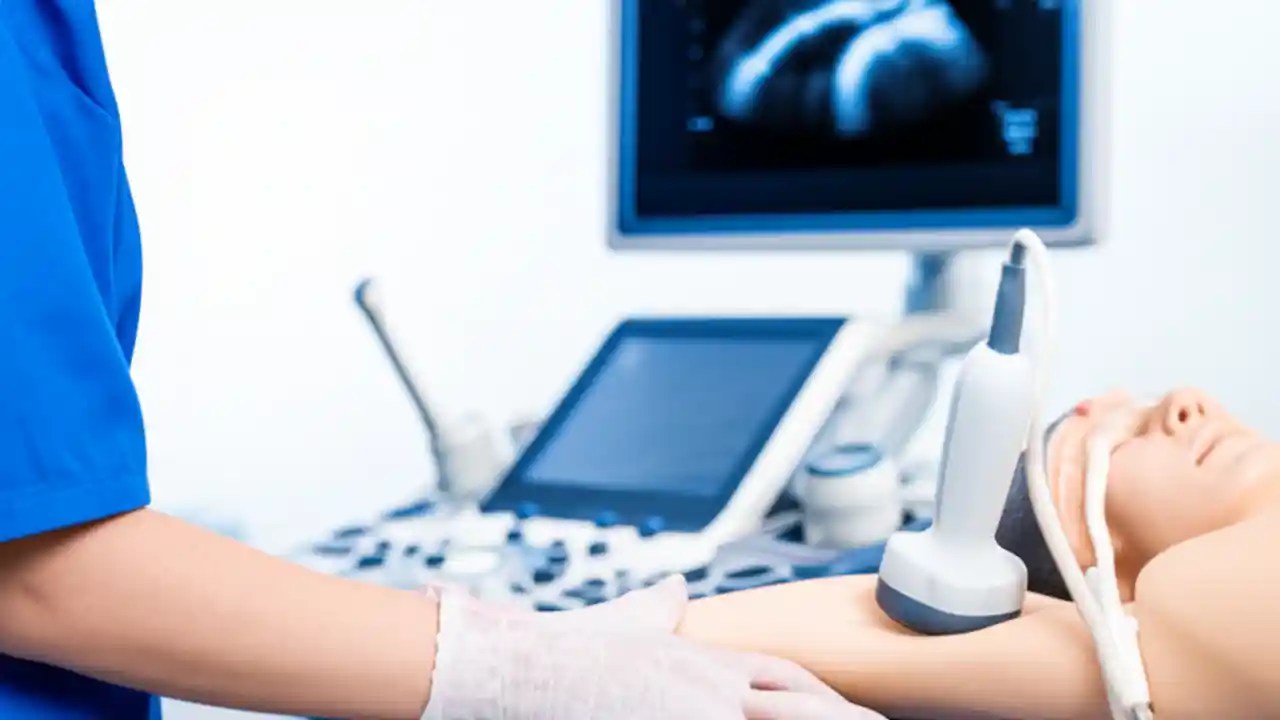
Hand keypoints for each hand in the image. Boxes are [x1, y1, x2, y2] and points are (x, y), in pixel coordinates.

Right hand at [423, 576, 885, 719]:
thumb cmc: (567, 652)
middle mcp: (712, 685)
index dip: (824, 699)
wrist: (524, 665)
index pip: (786, 678)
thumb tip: (674, 586)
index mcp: (706, 658)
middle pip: (800, 706)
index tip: (853, 714)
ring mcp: (698, 712)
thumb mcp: (624, 624)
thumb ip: (656, 608)